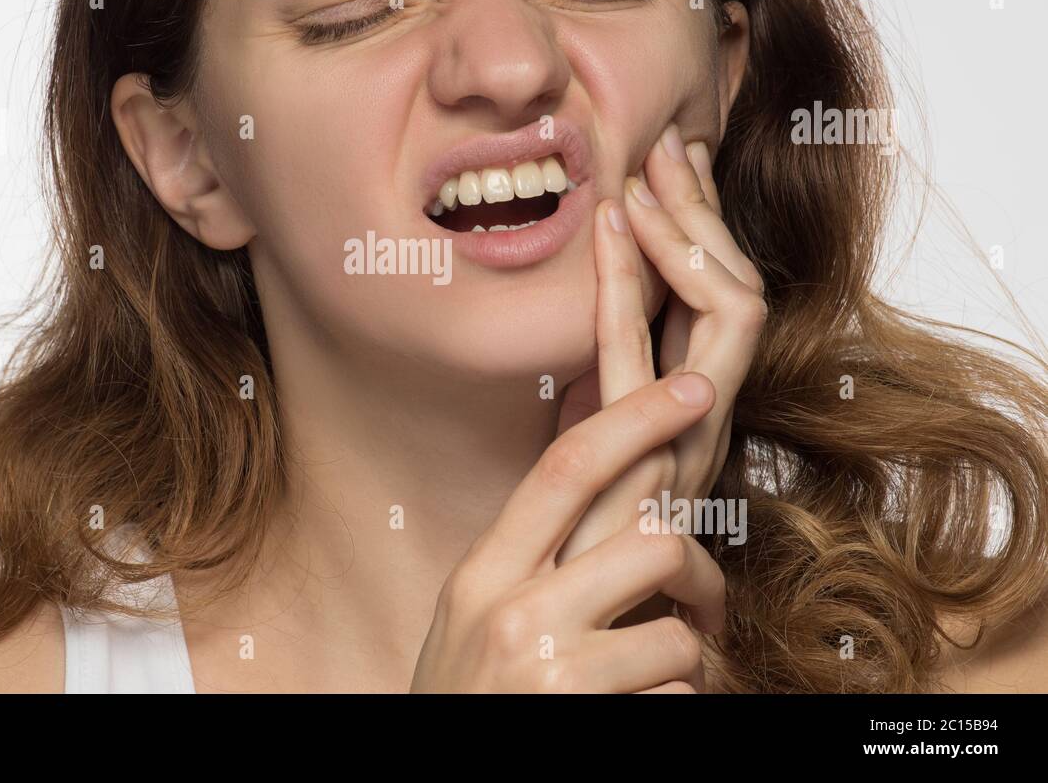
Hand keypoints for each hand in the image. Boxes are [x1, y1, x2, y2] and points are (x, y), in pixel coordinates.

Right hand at [410, 374, 725, 691]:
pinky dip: (671, 713)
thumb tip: (613, 479)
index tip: (691, 389)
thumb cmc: (469, 698)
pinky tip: (631, 721)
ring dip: (681, 667)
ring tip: (647, 688)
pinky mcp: (587, 722)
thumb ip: (532, 555)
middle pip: (650, 539)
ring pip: (677, 637)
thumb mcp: (476, 616)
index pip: (565, 468)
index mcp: (482, 574)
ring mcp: (549, 673)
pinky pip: (678, 701)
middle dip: (697, 572)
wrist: (432, 782)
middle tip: (703, 600)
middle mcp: (511, 613)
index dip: (635, 417)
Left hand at [555, 123, 767, 564]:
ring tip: (648, 174)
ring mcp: (688, 438)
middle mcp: (703, 416)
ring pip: (726, 313)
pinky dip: (636, 288)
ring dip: (689, 233)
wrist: (581, 634)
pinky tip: (614, 232)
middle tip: (673, 144)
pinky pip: (653, 359)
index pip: (718, 301)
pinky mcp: (652, 461)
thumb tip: (592, 330)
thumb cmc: (573, 543)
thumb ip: (604, 392)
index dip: (703, 230)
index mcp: (691, 408)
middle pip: (736, 292)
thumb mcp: (591, 447)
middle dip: (707, 212)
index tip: (672, 166)